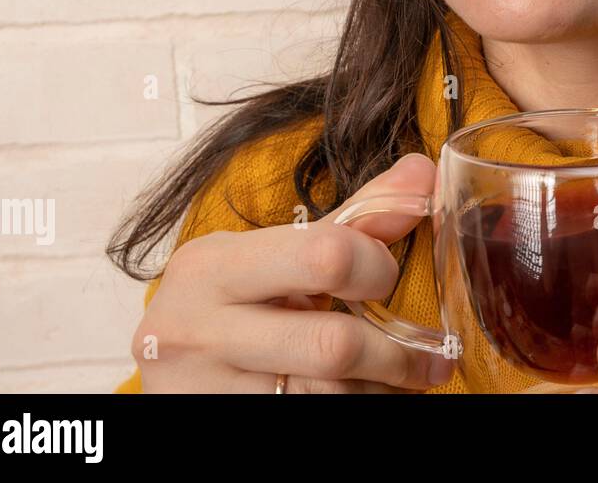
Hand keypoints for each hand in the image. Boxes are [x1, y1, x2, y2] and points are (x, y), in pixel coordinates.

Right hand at [133, 153, 456, 392]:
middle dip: (396, 354)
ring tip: (400, 378)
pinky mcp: (217, 422)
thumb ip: (355, 217)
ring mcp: (203, 390)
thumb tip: (423, 174)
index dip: (376, 269)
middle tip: (428, 355)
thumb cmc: (232, 300)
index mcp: (212, 266)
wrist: (169, 363)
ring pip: (327, 396)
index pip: (327, 257)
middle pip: (333, 346)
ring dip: (381, 390)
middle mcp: (197, 330)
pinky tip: (365, 395)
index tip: (385, 278)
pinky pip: (311, 419)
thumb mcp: (277, 253)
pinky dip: (356, 407)